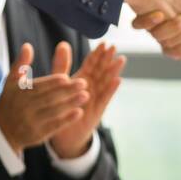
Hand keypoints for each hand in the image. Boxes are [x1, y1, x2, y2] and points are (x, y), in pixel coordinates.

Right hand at [0, 43, 88, 151]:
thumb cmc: (10, 103)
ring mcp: (31, 122)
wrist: (3, 132)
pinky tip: (79, 112)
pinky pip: (54, 127)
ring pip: (53, 112)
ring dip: (71, 104)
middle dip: (67, 91)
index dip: (52, 82)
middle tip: (84, 83)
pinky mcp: (38, 135)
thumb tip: (27, 45)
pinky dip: (67, 120)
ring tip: (86, 96)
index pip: (38, 87)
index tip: (66, 77)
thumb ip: (20, 64)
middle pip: (48, 98)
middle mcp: (24, 108)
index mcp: (19, 93)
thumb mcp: (10, 83)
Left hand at [48, 41, 126, 158]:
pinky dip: (111, 90)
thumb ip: (61, 65)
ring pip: (105, 82)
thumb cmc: (62, 109)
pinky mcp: (98, 111)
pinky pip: (105, 99)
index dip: (97, 54)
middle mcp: (91, 88)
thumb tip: (62, 43)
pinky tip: (117, 81)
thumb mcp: (60, 85)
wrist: (65, 136)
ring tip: (120, 59)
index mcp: (81, 80)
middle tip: (113, 47)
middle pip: (101, 71)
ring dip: (113, 71)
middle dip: (107, 59)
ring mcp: (96, 99)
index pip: (91, 64)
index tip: (104, 43)